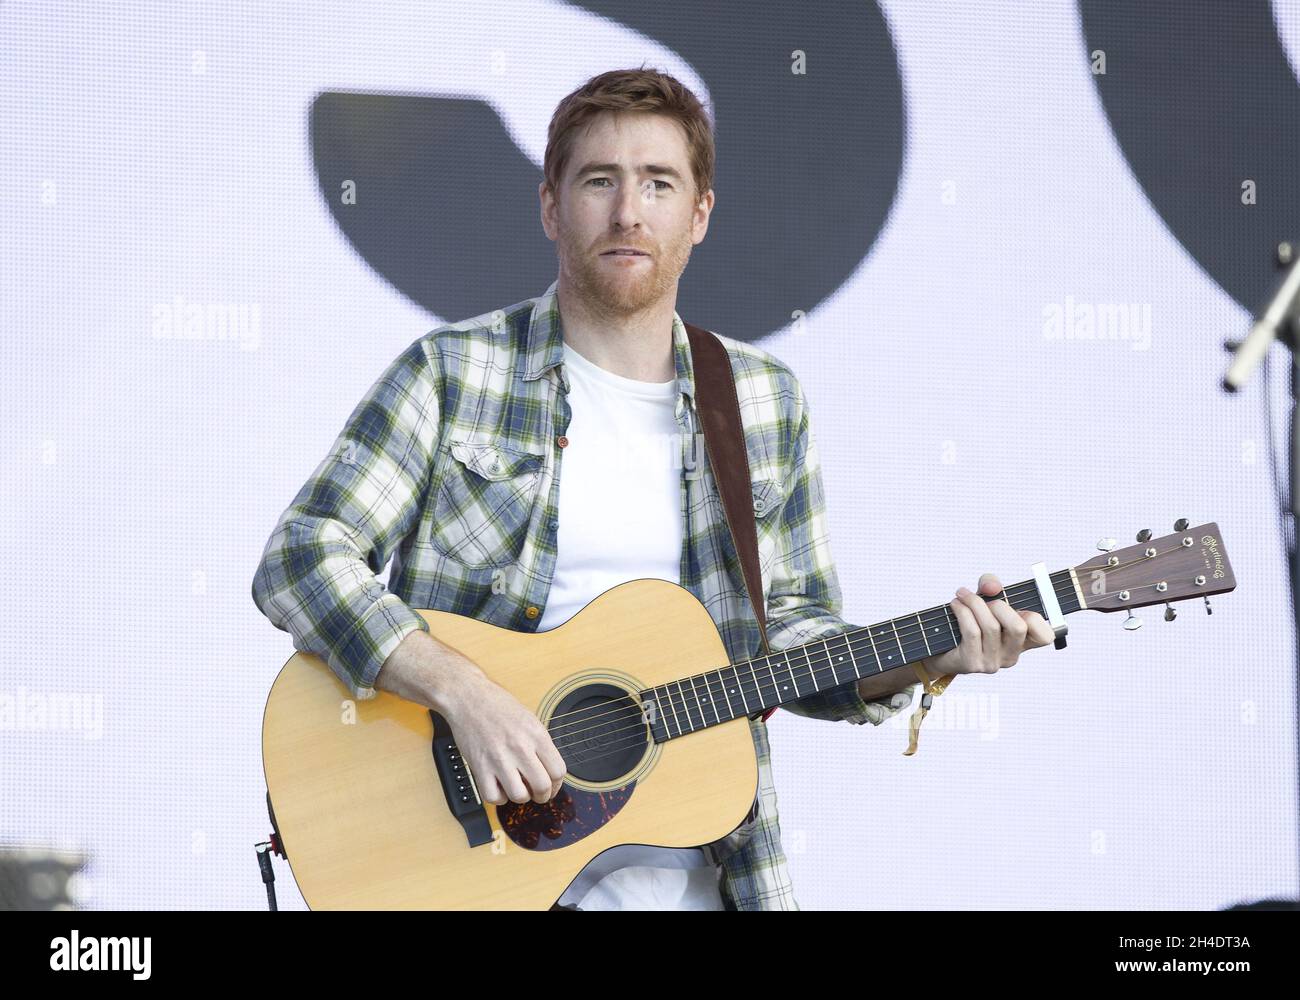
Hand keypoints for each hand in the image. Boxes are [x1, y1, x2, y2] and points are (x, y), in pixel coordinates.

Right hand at [446, 673, 568, 805]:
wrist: (468, 697)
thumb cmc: (498, 706)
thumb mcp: (529, 719)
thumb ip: (540, 744)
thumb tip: (549, 770)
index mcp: (536, 735)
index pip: (558, 771)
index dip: (557, 784)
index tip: (551, 787)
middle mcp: (520, 747)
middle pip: (542, 787)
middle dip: (542, 796)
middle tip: (536, 794)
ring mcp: (499, 759)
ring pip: (519, 796)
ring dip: (520, 797)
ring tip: (516, 787)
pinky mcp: (479, 767)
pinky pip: (493, 797)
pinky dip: (498, 797)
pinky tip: (498, 786)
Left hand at [922, 573, 1054, 676]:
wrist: (940, 649)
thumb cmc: (968, 621)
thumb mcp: (984, 599)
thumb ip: (991, 585)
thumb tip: (992, 586)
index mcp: (1022, 643)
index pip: (1045, 636)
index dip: (1036, 618)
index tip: (1018, 606)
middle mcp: (1011, 656)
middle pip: (1018, 627)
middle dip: (999, 605)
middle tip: (984, 599)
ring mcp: (992, 663)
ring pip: (991, 626)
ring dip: (974, 603)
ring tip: (962, 595)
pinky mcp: (973, 663)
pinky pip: (972, 631)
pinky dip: (963, 612)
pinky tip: (955, 604)